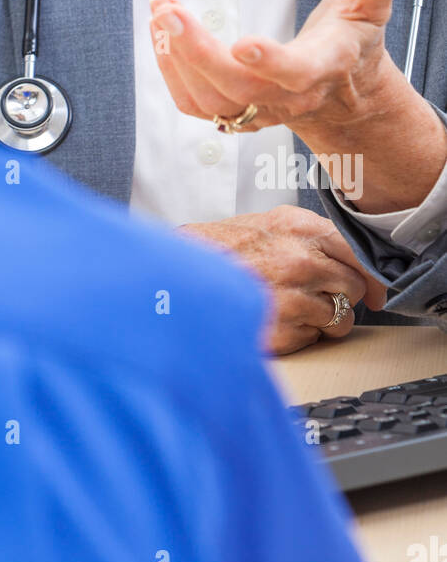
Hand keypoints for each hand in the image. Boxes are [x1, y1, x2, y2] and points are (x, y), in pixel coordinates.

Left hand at [148, 0, 421, 134]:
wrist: (342, 98)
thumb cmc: (348, 45)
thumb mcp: (368, 6)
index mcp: (321, 69)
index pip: (296, 72)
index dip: (271, 61)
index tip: (243, 42)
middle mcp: (285, 96)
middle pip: (237, 88)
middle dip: (198, 53)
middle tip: (170, 13)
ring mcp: (256, 109)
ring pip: (209, 100)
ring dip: (177, 59)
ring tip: (161, 12)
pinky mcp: (233, 111)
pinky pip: (194, 104)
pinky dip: (172, 72)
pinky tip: (161, 35)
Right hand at [180, 206, 387, 354]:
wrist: (187, 275)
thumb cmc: (227, 249)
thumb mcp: (273, 223)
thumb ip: (316, 236)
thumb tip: (356, 259)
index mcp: (301, 229)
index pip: (360, 255)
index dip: (371, 277)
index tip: (375, 291)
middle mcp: (301, 262)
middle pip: (354, 289)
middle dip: (342, 296)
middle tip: (320, 295)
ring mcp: (293, 298)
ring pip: (340, 319)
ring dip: (323, 318)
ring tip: (293, 306)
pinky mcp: (283, 330)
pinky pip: (315, 338)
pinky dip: (301, 333)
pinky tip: (278, 318)